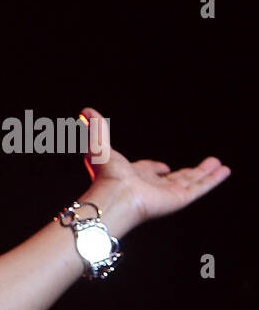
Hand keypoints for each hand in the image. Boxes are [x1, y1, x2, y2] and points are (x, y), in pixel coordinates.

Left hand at [81, 107, 230, 227]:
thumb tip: (85, 111)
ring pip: (192, 182)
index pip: (149, 173)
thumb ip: (96, 128)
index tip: (163, 167)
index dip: (155, 169)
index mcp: (135, 177)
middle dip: (190, 172)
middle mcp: (152, 187)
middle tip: (204, 165)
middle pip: (176, 179)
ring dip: (206, 173)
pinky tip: (224, 171)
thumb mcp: (100, 146)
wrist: (115, 197)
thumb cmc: (106, 175)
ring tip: (220, 166)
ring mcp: (167, 193)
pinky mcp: (180, 199)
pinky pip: (201, 187)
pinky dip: (213, 180)